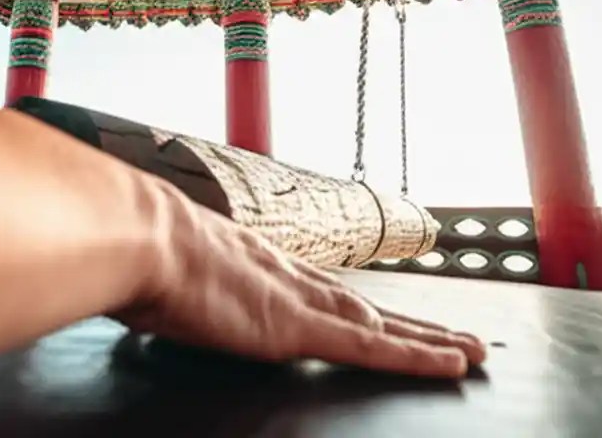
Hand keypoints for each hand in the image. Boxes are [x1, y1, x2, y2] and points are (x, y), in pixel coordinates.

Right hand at [114, 178, 486, 378]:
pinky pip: (372, 348)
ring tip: (468, 351)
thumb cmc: (133, 251)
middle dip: (407, 322)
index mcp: (254, 264)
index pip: (319, 290)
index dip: (355, 305)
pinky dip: (415, 357)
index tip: (380, 314)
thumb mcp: (158, 272)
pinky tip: (449, 364)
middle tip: (452, 333)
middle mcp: (287, 276)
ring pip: (380, 325)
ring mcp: (297, 301)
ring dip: (426, 339)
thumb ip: (168, 289)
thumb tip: (146, 301)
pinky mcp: (298, 328)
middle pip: (362, 306)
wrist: (136, 237)